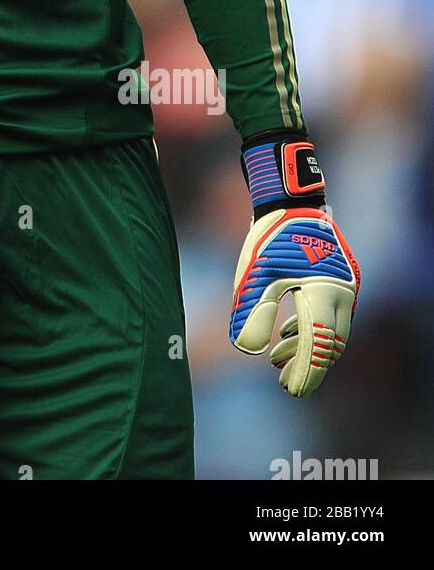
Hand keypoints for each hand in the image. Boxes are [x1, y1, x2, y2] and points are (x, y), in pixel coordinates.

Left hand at [229, 134, 359, 396]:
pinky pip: (327, 312)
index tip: (290, 391)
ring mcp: (342, 284)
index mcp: (324, 294)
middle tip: (285, 384)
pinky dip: (307, 327)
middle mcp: (340, 292)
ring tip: (275, 361)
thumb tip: (248, 350)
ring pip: (328, 328)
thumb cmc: (269, 235)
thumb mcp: (255, 275)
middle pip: (329, 343)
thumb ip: (252, 312)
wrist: (289, 199)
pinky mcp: (336, 277)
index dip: (305, 372)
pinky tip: (284, 335)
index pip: (318, 346)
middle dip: (307, 366)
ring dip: (304, 347)